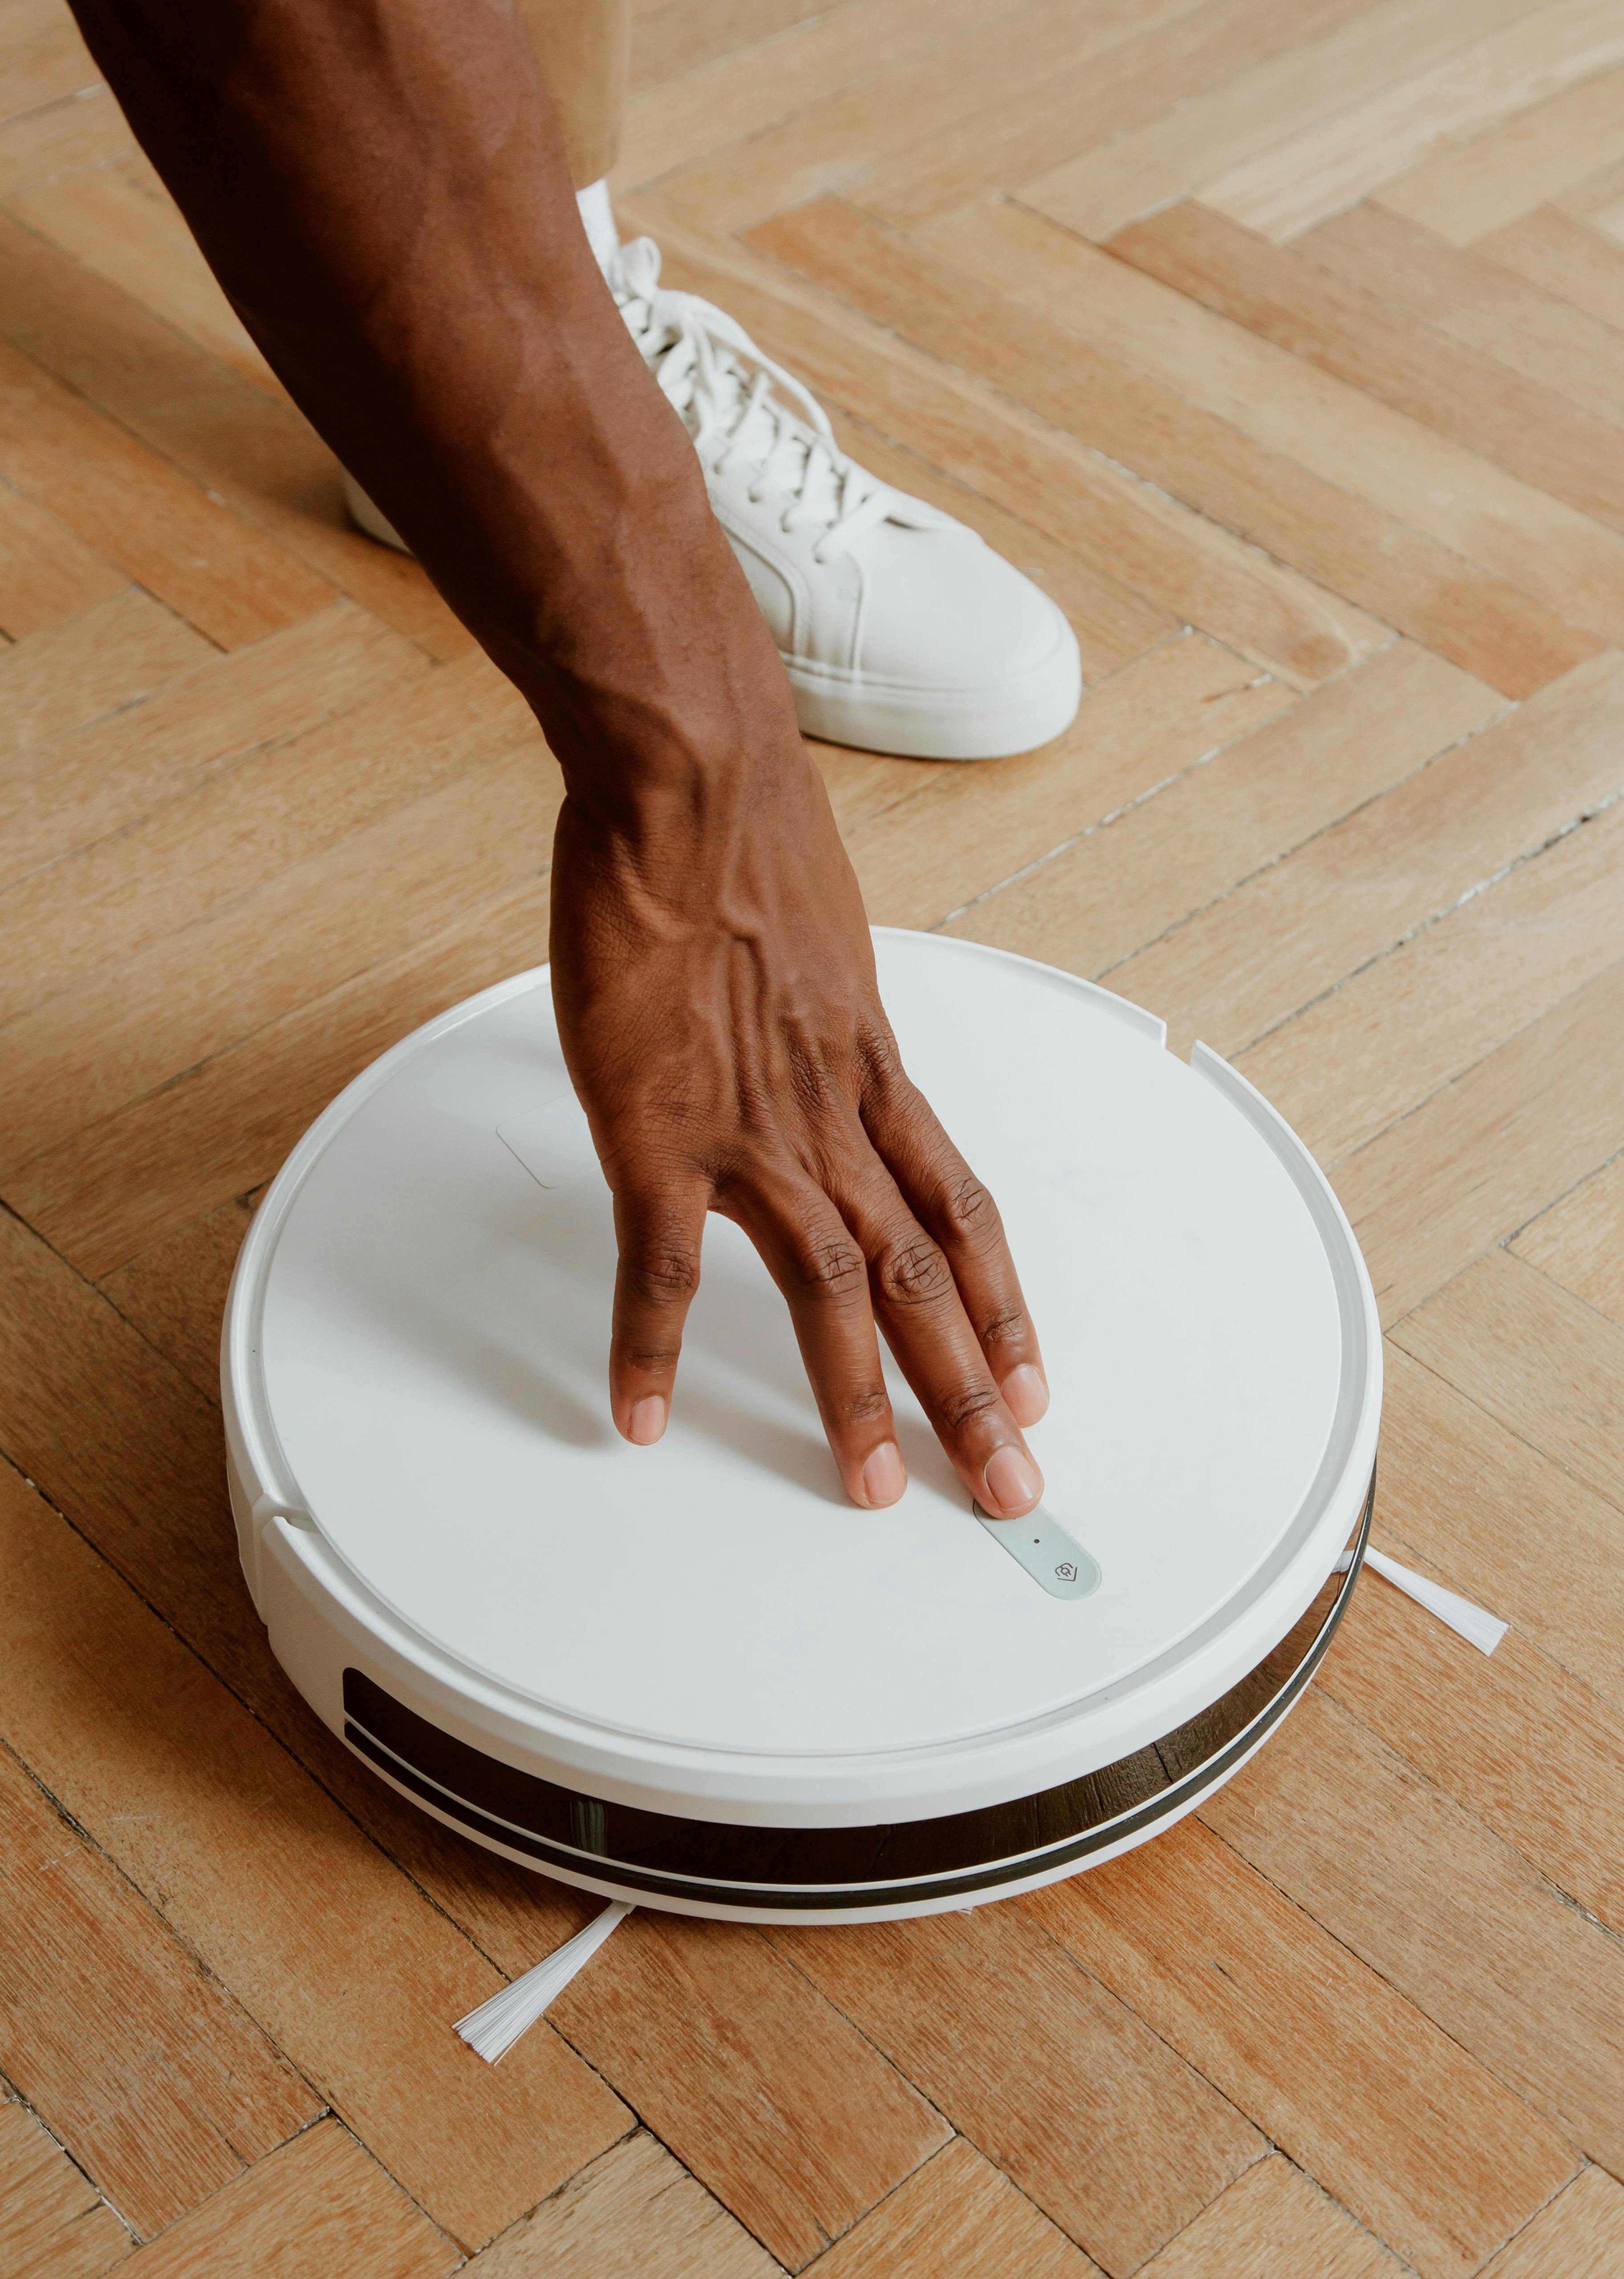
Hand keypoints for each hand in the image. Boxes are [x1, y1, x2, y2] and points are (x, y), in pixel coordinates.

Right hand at [549, 677, 1049, 1516]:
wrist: (693, 789)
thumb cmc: (747, 845)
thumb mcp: (818, 944)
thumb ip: (819, 1015)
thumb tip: (803, 1031)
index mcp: (874, 1071)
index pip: (964, 1213)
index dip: (1005, 1309)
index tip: (1030, 1384)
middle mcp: (835, 1116)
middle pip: (924, 1279)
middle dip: (969, 1393)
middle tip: (1007, 1487)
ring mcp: (753, 1132)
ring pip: (829, 1290)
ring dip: (856, 1398)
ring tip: (871, 1489)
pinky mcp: (660, 1130)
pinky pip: (660, 1266)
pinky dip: (650, 1347)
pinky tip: (639, 1414)